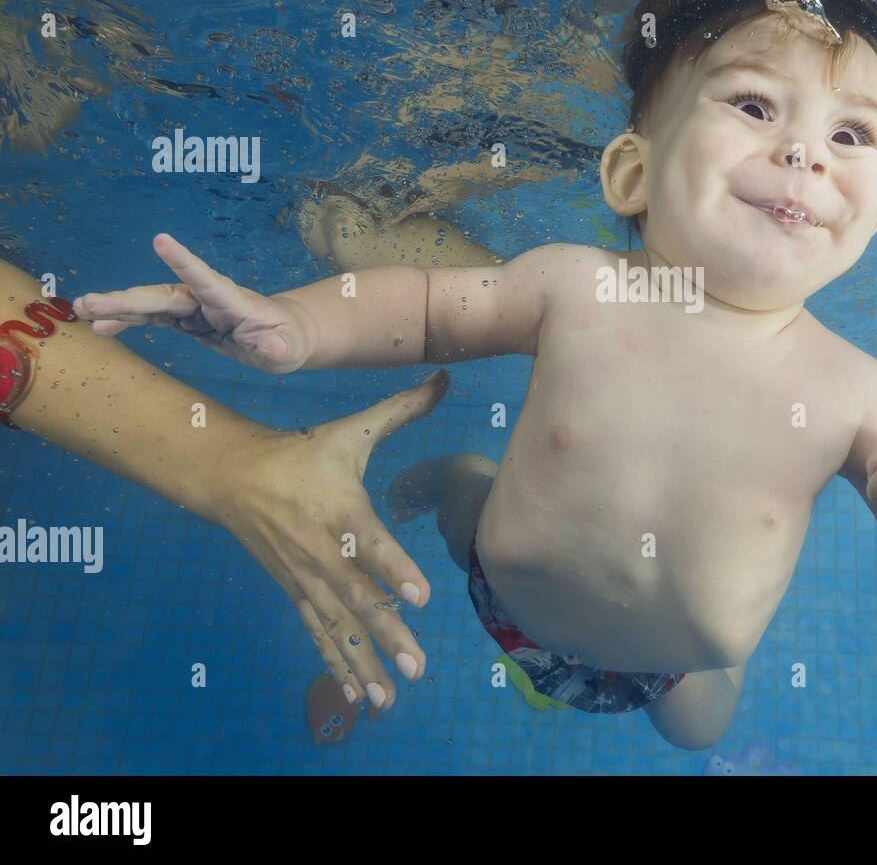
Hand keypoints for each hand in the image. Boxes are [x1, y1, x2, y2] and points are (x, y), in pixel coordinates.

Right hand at [71, 233, 313, 373]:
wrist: (283, 334)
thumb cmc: (288, 338)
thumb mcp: (290, 348)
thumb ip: (280, 348)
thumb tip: (272, 347)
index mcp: (232, 301)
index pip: (207, 279)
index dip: (184, 262)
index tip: (161, 240)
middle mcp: (207, 300)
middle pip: (165, 295)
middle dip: (129, 298)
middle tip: (90, 302)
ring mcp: (194, 309)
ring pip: (151, 304)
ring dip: (118, 307)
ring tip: (81, 310)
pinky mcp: (187, 320)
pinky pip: (152, 319)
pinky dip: (127, 323)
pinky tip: (101, 329)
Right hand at [198, 372, 450, 713]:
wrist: (233, 478)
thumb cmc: (303, 453)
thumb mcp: (351, 430)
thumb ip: (402, 409)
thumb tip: (446, 378)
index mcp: (340, 510)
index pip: (371, 544)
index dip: (394, 568)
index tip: (420, 596)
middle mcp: (323, 551)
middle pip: (358, 597)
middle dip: (388, 634)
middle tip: (418, 664)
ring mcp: (307, 578)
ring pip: (339, 627)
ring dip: (366, 663)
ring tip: (392, 697)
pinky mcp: (297, 593)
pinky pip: (321, 634)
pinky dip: (340, 666)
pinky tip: (363, 697)